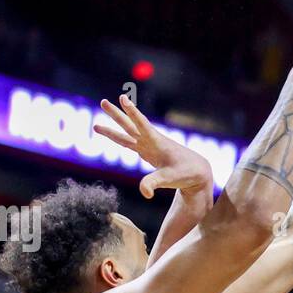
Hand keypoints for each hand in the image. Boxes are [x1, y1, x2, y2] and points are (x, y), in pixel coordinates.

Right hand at [94, 94, 212, 199]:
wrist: (196, 172)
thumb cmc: (185, 173)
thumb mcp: (170, 179)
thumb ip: (155, 183)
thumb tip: (144, 193)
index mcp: (157, 142)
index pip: (142, 124)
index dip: (132, 112)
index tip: (123, 98)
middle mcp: (151, 141)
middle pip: (130, 125)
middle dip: (116, 114)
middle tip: (103, 102)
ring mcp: (148, 146)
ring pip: (127, 134)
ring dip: (113, 128)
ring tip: (96, 125)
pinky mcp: (148, 152)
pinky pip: (130, 143)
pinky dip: (120, 139)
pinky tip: (112, 134)